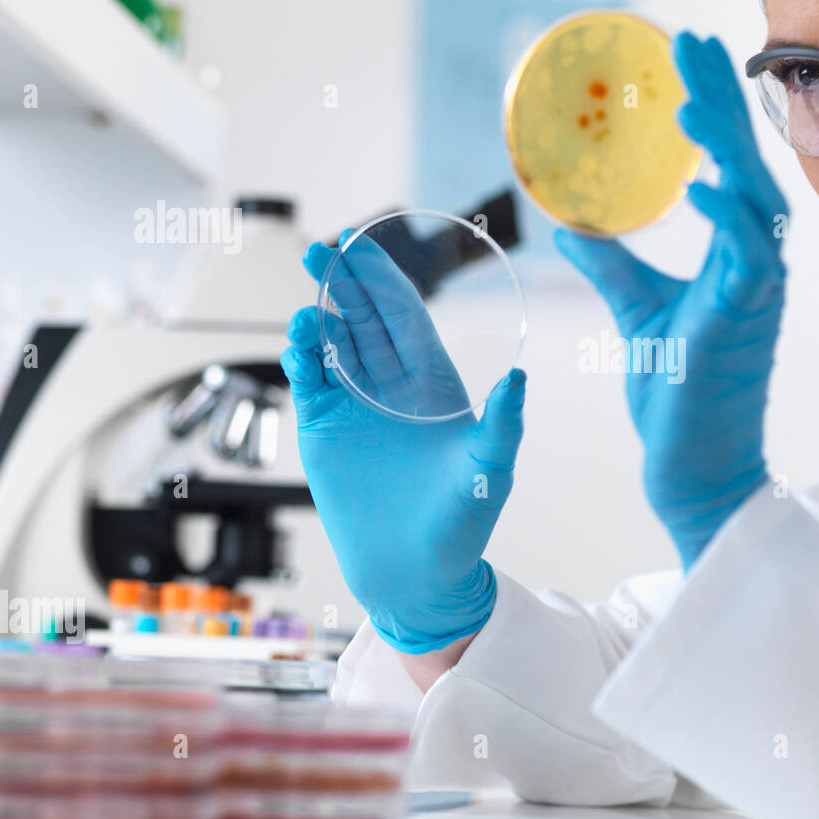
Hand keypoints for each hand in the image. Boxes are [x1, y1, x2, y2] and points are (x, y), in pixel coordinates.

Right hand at [280, 234, 526, 652]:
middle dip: (343, 281)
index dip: (384, 279)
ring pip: (332, 345)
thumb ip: (503, 423)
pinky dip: (300, 359)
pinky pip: (308, 382)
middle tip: (322, 250)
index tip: (362, 245)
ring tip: (311, 303)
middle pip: (362, 318)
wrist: (416, 573)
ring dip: (319, 319)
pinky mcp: (324, 430)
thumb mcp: (489, 470)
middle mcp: (391, 385)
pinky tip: (299, 344)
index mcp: (432, 382)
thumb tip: (519, 377)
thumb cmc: (463, 523)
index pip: (405, 315)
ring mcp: (354, 405)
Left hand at [555, 31, 787, 570]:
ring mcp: (754, 295)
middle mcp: (754, 268)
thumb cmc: (678, 392)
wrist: (694, 464)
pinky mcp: (741, 324)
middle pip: (747, 168)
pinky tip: (699, 183)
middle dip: (723, 104)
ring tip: (689, 103)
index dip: (713, 111)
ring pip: (756, 205)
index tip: (691, 56)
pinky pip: (746, 261)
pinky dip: (726, 219)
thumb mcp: (637, 310)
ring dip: (727, 151)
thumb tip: (572, 225)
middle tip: (695, 43)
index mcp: (735, 260)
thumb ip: (613, 263)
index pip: (728, 169)